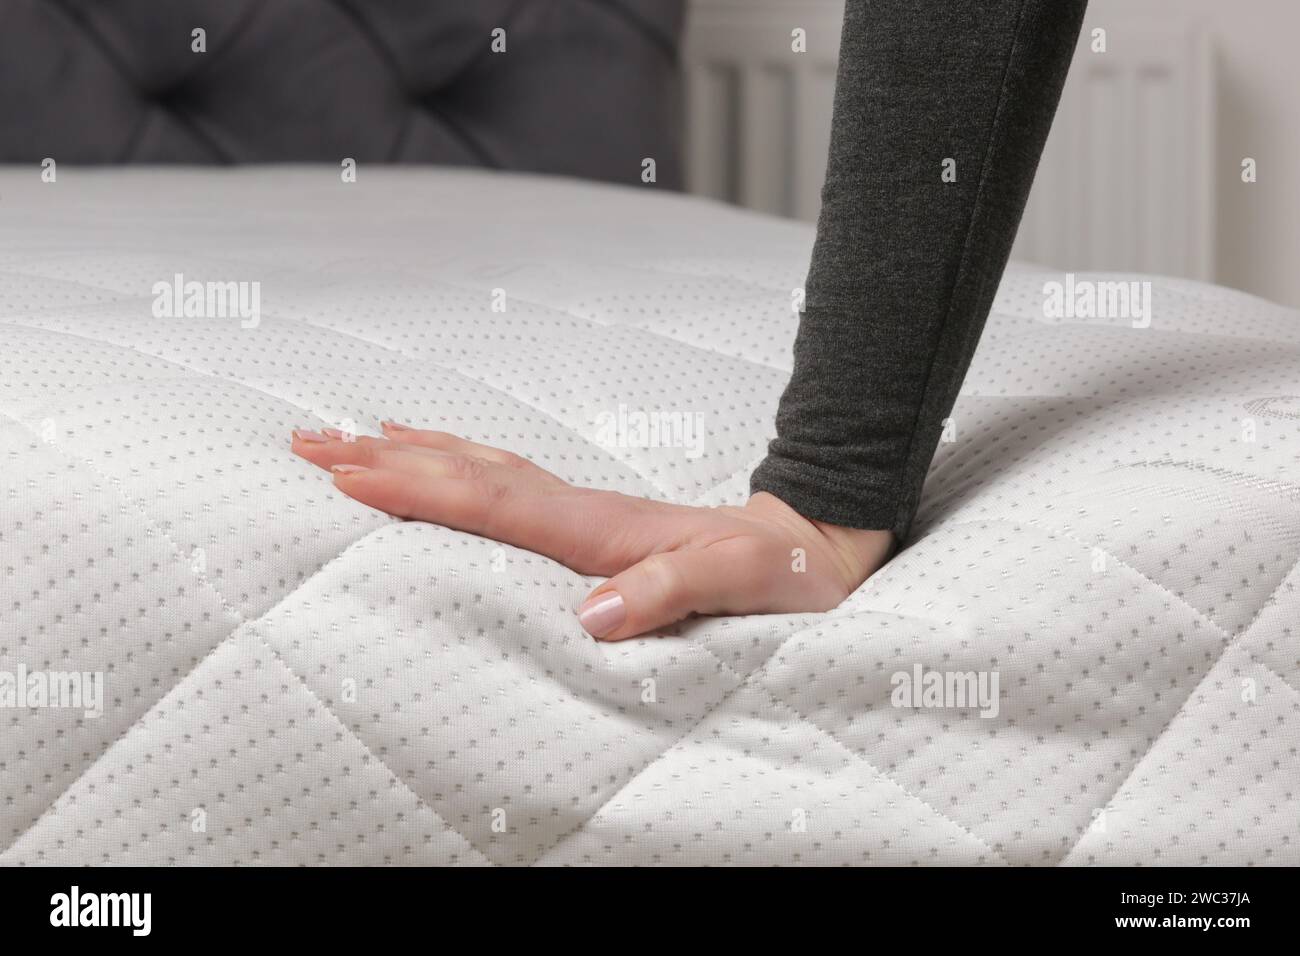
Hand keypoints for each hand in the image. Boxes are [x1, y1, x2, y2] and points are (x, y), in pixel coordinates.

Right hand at [290, 423, 893, 640]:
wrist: (810, 546)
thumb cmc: (777, 576)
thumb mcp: (737, 586)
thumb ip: (670, 594)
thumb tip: (593, 614)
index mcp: (600, 530)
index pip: (492, 504)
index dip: (419, 490)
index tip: (347, 475)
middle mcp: (580, 511)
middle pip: (465, 472)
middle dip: (384, 455)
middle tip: (306, 439)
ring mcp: (582, 511)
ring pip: (479, 469)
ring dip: (410, 451)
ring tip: (347, 436)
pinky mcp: (591, 522)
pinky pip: (505, 483)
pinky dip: (458, 466)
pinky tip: (441, 464)